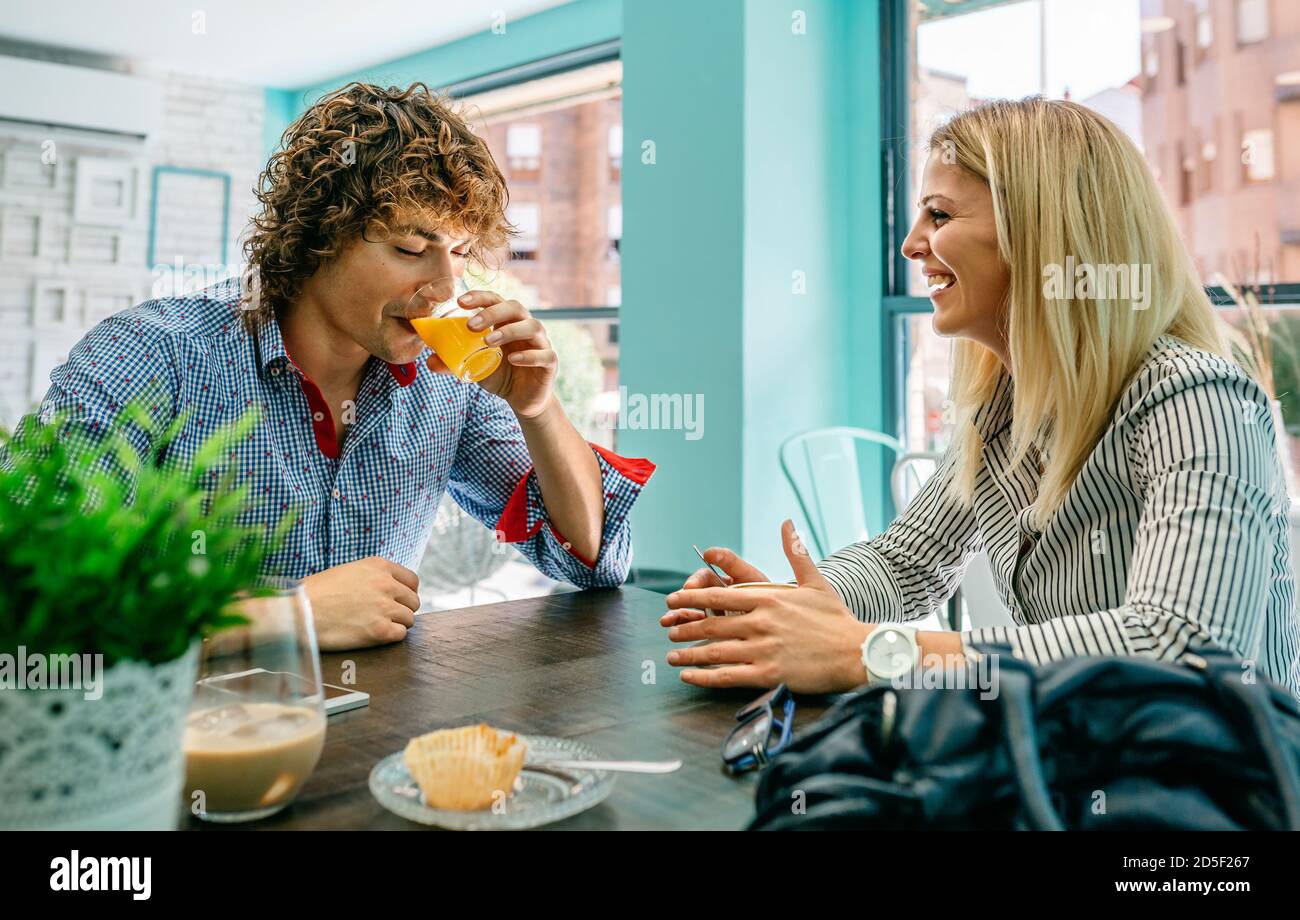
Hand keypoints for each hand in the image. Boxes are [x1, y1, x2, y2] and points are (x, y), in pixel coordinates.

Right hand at [301, 556, 419, 650]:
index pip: (412, 581)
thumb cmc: (318, 592)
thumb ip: (374, 577)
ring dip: (396, 624)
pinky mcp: (380, 630)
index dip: (406, 593)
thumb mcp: (350, 571)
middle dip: (402, 609)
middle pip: (413, 601)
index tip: (398, 601)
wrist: (299, 611)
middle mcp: (386, 584)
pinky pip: (401, 634)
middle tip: (384, 616)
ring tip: (375, 625)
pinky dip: (391, 636)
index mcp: (379, 566)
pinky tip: (374, 635)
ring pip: (409, 619)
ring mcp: (384, 607)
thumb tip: (394, 589)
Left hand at [426, 290, 555, 418]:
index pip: (496, 300)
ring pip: (533, 326)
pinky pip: (545, 354)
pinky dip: (529, 356)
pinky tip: (512, 360)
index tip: (460, 302)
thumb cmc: (500, 375)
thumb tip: (429, 361)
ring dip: (508, 331)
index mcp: (507, 322)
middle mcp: (525, 327)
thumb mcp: (474, 367)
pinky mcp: (550, 362)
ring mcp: (540, 343)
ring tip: (488, 341)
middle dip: (492, 313)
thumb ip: (454, 363)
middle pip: (516, 307)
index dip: (480, 297)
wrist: (522, 400)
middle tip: (470, 325)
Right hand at [659, 548, 768, 627]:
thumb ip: (731, 563)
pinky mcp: (713, 633)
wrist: (784, 625)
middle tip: (674, 603)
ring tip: (669, 620)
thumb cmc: (769, 596)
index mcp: (723, 582)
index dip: (696, 581)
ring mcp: (713, 616)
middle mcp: (715, 598)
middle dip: (681, 600)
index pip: (704, 577)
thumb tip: (708, 551)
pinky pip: (694, 632)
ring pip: (688, 614)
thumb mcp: (752, 577)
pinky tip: (676, 631)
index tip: (690, 586)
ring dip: (676, 615)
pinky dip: (682, 630)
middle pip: (692, 597)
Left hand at [662, 520, 871, 692]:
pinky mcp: (768, 674)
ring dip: (687, 653)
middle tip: (668, 629)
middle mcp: (761, 622)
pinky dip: (703, 676)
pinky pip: (726, 675)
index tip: (672, 601)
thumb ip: (795, 552)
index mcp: (768, 598)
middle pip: (710, 623)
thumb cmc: (835, 619)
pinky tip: (689, 676)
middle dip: (684, 626)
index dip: (690, 598)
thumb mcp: (814, 581)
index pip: (717, 595)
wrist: (856, 652)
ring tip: (671, 655)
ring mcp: (763, 649)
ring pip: (713, 650)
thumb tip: (787, 523)